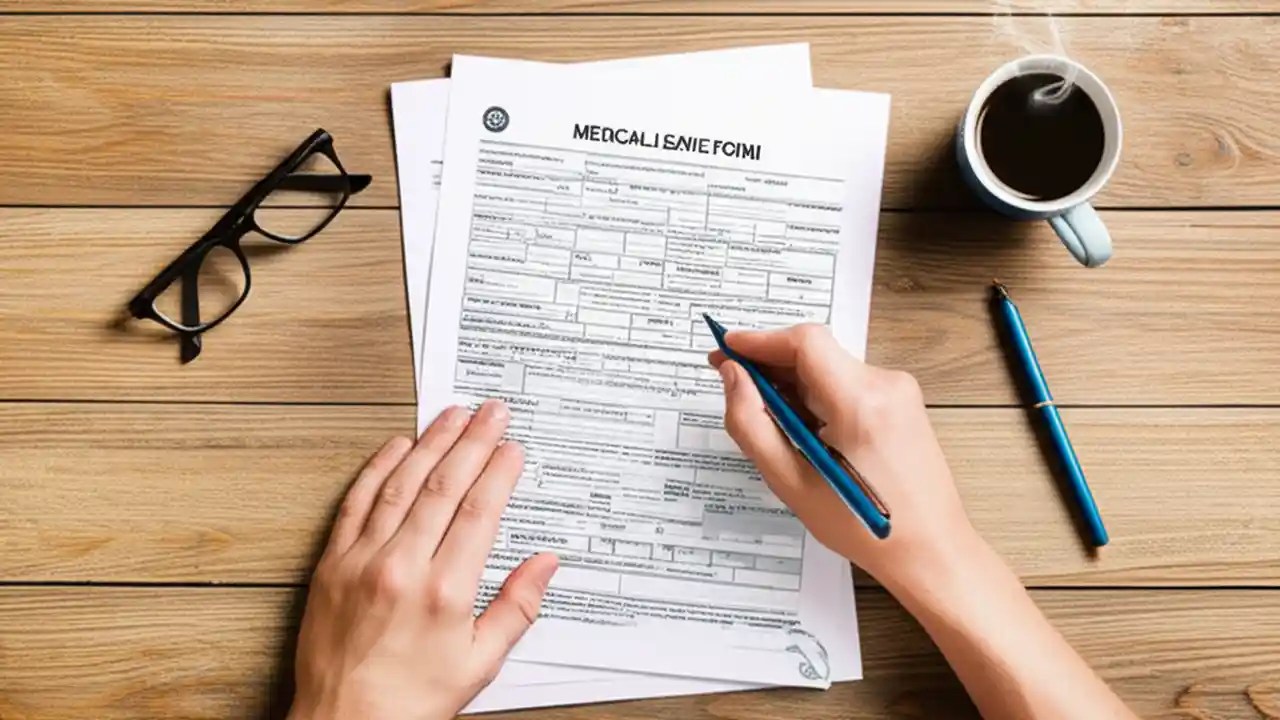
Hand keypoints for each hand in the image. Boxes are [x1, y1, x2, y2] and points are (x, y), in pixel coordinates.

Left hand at [288, 401, 558, 719]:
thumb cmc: (408, 702)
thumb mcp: (479, 663)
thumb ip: (517, 607)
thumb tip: (544, 565)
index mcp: (444, 593)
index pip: (480, 512)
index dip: (499, 472)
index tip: (512, 449)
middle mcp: (402, 568)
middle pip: (444, 487)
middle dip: (472, 442)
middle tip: (490, 413)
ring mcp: (362, 561)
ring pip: (401, 484)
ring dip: (430, 443)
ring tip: (451, 416)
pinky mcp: (332, 565)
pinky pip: (356, 502)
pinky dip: (377, 468)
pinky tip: (395, 447)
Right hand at [710, 324, 977, 594]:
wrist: (930, 549)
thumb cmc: (866, 528)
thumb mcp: (791, 482)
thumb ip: (752, 424)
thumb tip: (733, 377)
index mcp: (860, 403)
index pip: (804, 343)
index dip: (759, 340)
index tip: (728, 348)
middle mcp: (885, 386)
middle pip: (815, 352)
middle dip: (770, 364)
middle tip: (734, 385)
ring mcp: (899, 392)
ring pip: (829, 367)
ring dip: (794, 384)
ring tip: (775, 426)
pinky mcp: (902, 401)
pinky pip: (848, 382)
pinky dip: (818, 395)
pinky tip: (806, 430)